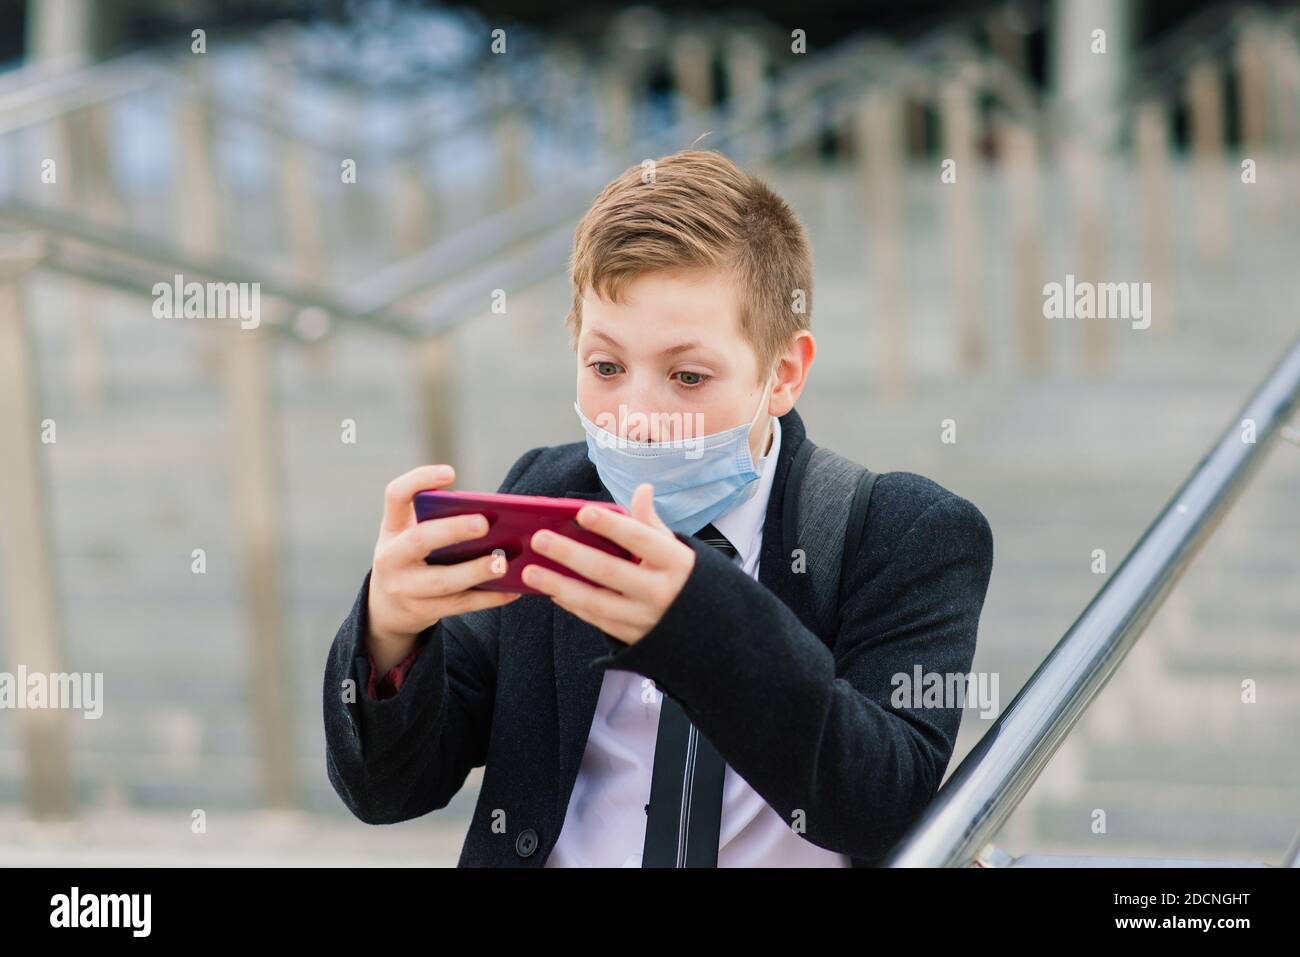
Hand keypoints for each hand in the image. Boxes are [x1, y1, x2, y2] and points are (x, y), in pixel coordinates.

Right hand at [367, 464, 520, 666]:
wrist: (387, 609)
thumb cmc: (413, 559)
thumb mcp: (411, 536)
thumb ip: (438, 521)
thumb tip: (496, 513)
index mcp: (392, 528)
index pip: (396, 495)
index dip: (419, 479)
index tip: (451, 472)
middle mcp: (391, 557)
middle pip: (420, 539)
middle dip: (453, 530)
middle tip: (485, 523)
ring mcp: (404, 588)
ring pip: (442, 581)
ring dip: (475, 571)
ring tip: (503, 562)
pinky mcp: (421, 612)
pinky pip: (460, 605)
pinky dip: (489, 598)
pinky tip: (513, 590)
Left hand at [522, 483, 695, 644]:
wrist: (711, 633)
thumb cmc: (686, 579)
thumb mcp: (677, 550)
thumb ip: (652, 524)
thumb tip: (642, 489)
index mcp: (676, 563)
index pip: (640, 539)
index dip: (611, 525)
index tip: (582, 512)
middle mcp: (660, 591)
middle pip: (609, 571)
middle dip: (571, 555)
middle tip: (539, 539)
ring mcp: (645, 618)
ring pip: (595, 602)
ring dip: (559, 586)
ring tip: (530, 572)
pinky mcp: (633, 637)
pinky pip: (596, 619)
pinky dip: (572, 605)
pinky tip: (551, 592)